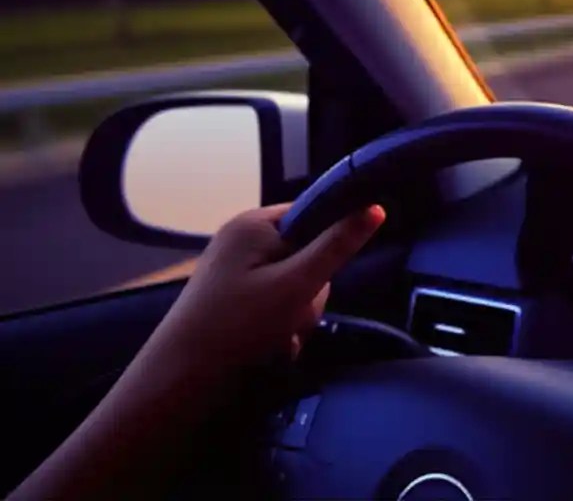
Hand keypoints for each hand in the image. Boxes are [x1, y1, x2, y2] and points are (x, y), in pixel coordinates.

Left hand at [146, 203, 385, 380]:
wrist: (182, 378)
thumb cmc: (238, 324)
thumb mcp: (296, 284)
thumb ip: (336, 247)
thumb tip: (375, 207)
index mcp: (254, 223)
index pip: (313, 214)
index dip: (328, 244)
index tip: (323, 275)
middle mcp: (243, 239)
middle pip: (307, 253)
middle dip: (310, 291)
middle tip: (293, 315)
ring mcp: (236, 269)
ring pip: (296, 283)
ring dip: (298, 314)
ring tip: (278, 336)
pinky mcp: (233, 296)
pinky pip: (276, 301)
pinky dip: (280, 324)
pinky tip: (269, 344)